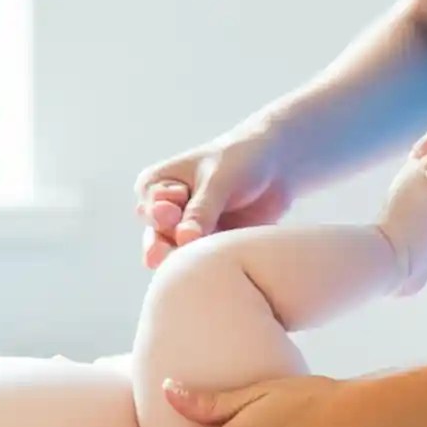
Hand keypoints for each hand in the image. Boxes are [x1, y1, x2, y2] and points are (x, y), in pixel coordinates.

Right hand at [134, 118, 294, 268]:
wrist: (275, 165)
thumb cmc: (240, 160)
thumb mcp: (218, 181)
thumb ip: (201, 211)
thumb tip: (184, 239)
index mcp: (155, 185)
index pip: (150, 210)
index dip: (163, 216)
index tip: (176, 211)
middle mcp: (164, 209)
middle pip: (157, 238)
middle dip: (168, 245)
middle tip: (172, 250)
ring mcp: (183, 230)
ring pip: (176, 254)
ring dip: (188, 258)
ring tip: (199, 260)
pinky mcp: (205, 244)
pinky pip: (200, 261)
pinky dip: (207, 264)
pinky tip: (216, 266)